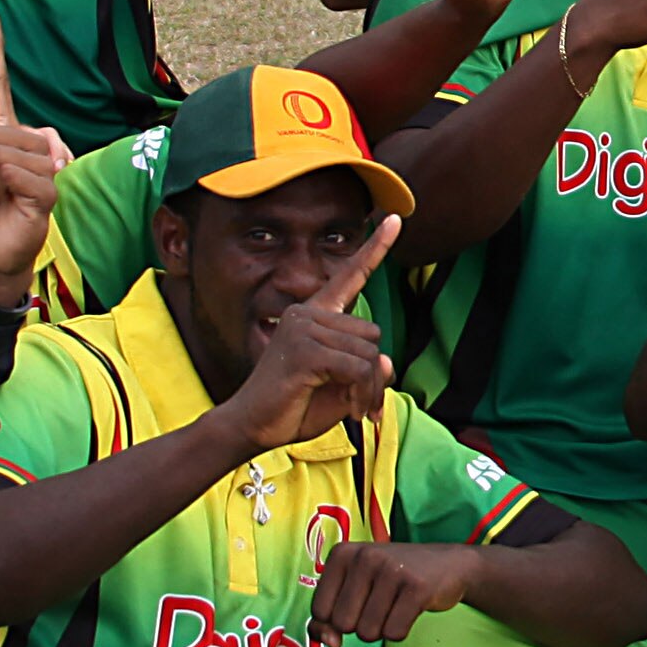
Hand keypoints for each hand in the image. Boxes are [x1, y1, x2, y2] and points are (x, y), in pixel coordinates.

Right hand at [221, 216, 404, 449]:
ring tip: (351, 410)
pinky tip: (346, 409)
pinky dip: (360, 394)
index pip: (350, 277)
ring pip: (368, 355)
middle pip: (372, 334)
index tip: (394, 218)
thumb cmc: (294, 407)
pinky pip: (357, 368)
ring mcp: (302, 327)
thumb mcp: (341, 387)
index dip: (374, 249)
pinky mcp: (304, 349)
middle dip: (372, 375)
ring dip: (367, 390)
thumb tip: (385, 360)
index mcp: (315, 316)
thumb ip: (365, 370)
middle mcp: (307, 313)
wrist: (252, 427)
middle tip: (359, 403)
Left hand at [305, 536, 481, 642]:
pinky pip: (394, 633)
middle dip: (361, 625)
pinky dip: (401, 630)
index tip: (357, 603)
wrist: (447, 564)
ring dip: (381, 629)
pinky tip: (409, 609)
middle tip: (380, 603)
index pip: (319, 611)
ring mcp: (391, 570)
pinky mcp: (417, 587)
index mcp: (342, 554)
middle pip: (343, 625)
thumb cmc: (391, 580)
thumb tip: (330, 643)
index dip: (336, 619)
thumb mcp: (353, 588)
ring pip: (368, 632)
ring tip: (395, 605)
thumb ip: (326, 619)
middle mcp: (364, 556)